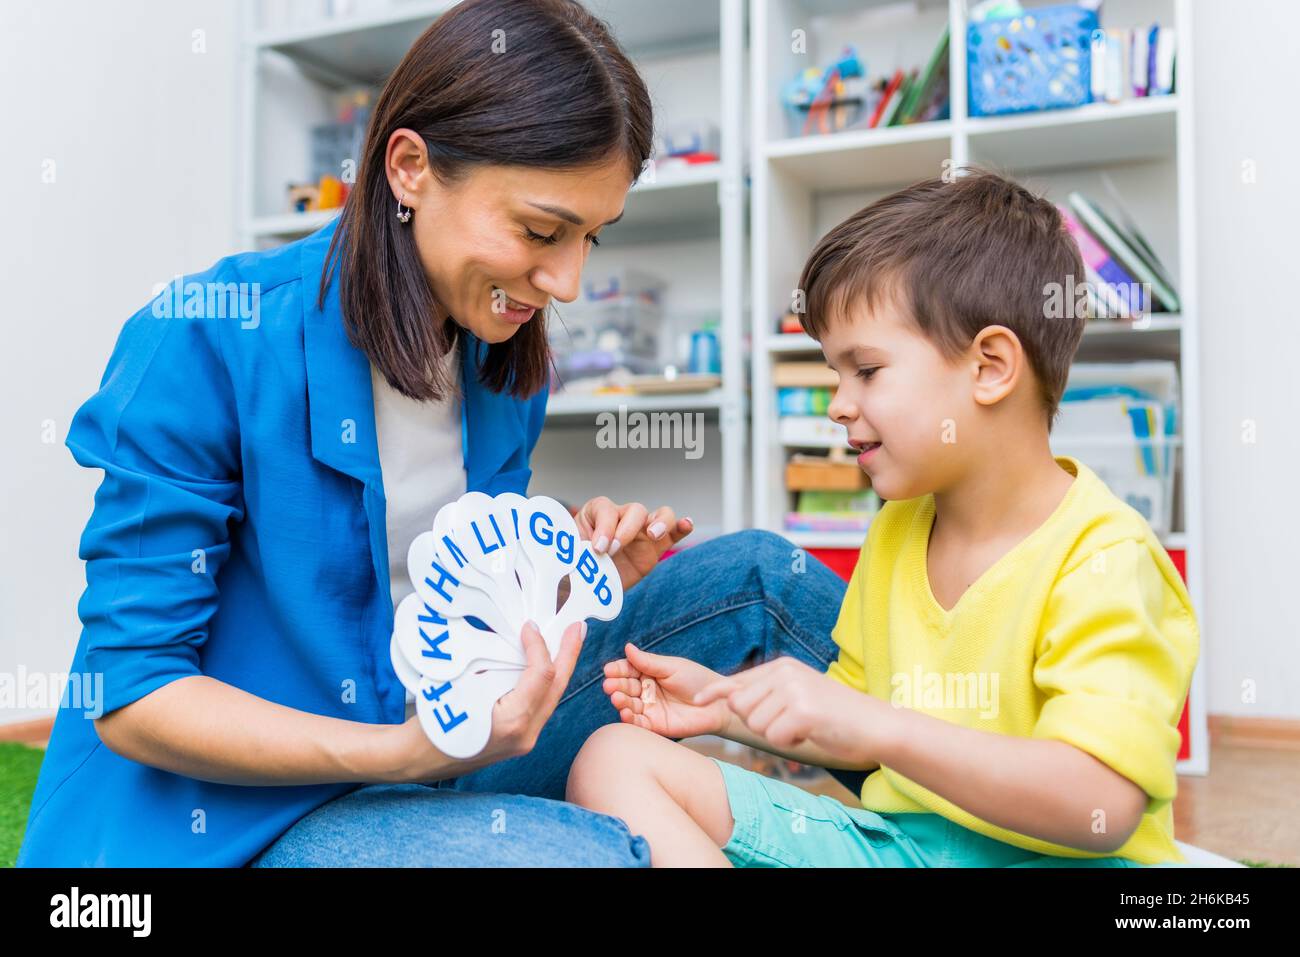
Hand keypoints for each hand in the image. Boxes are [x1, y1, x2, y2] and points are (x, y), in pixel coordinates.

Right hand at [387, 619, 585, 782]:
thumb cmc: (432, 723)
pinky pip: (540, 706)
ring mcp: (525, 741)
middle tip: (576, 627)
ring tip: (567, 641)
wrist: (417, 760)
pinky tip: (545, 665)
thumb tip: (517, 641)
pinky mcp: (520, 740)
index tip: (530, 626)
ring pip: (552, 698)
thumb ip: (496, 666)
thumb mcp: (462, 686)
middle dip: (569, 654)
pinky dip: (545, 682)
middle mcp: (526, 734)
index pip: (541, 674)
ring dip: (559, 667)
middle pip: (557, 687)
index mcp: (513, 721)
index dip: (540, 645)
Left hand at [573, 496, 692, 591]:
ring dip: (660, 521)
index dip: (604, 527)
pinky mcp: (656, 547)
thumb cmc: (572, 567)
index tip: (597, 548)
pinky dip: (682, 527)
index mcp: (596, 514)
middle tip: (614, 550)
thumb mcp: (566, 557)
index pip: (605, 509)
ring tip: (653, 534)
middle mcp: (621, 518)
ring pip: (658, 514)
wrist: (583, 588)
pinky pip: (673, 533)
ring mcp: (641, 532)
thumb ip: (570, 553)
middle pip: (634, 509)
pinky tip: (687, 525)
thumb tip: (569, 558)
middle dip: (626, 529)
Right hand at [602, 643, 730, 738]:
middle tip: (609, 685)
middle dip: (616, 686)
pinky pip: (638, 723)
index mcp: (649, 673)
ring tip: (617, 698)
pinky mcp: (655, 725)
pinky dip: (629, 719)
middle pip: (625, 687)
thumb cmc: (698, 681)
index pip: (628, 669)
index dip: (617, 670)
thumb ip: (649, 661)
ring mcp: (649, 708)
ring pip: (628, 705)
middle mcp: (646, 690)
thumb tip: (628, 648)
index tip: (609, 670)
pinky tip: (625, 713)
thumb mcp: (672, 667)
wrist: (717, 703)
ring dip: (620, 702)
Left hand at [693, 656, 892, 767]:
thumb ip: (767, 694)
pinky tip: (809, 734)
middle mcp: (785, 673)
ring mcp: (794, 689)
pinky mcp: (804, 710)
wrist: (876, 724)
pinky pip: (775, 737)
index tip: (696, 700)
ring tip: (803, 727)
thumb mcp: (797, 695)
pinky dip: (790, 743)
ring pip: (757, 725)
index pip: (738, 681)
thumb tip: (728, 699)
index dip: (715, 693)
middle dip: (759, 723)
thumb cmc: (835, 716)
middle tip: (789, 724)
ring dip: (777, 735)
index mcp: (782, 666)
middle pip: (741, 707)